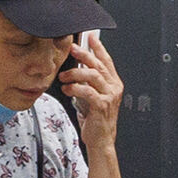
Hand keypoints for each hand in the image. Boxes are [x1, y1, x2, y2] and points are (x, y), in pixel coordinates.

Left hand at [58, 31, 123, 146]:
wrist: (101, 140)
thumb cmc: (96, 119)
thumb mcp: (92, 96)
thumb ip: (88, 83)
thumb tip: (76, 68)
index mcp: (114, 84)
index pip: (107, 61)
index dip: (99, 47)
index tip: (91, 36)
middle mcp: (114, 88)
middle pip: (99, 65)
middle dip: (84, 54)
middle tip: (72, 49)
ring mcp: (109, 96)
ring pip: (93, 75)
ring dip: (75, 73)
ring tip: (64, 76)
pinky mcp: (101, 105)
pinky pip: (87, 91)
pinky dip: (74, 88)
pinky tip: (67, 89)